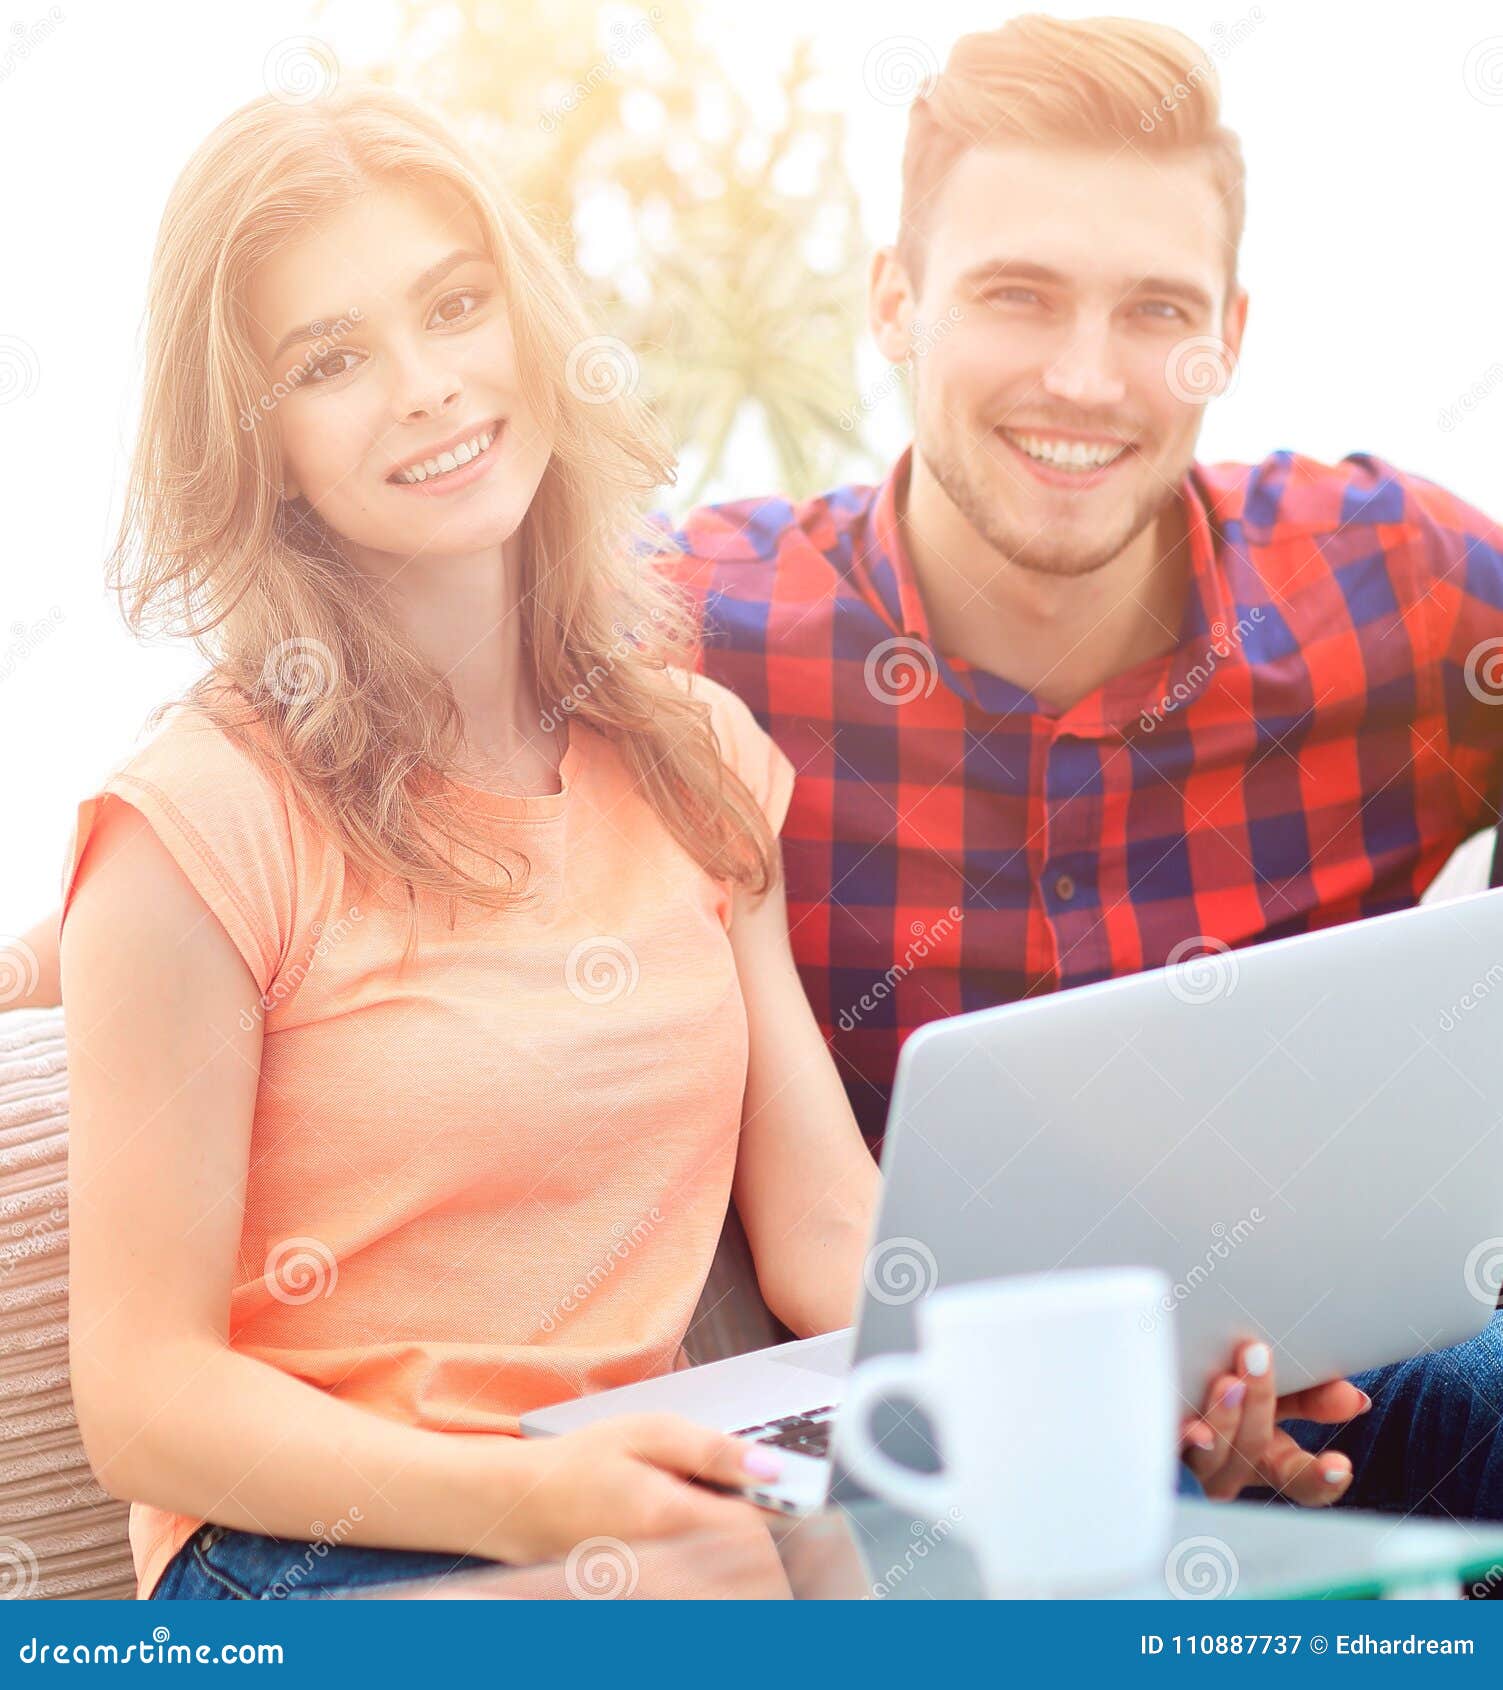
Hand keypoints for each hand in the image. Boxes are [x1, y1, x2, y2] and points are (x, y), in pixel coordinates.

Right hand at [488, 1414, 780, 1565]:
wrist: (525, 1503)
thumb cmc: (583, 1460)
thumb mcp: (648, 1431)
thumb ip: (713, 1449)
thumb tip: (770, 1466)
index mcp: (669, 1517)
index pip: (753, 1531)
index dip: (778, 1510)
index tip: (788, 1491)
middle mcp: (666, 1562)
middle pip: (745, 1567)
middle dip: (763, 1538)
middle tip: (765, 1505)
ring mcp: (656, 1584)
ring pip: (725, 1581)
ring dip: (743, 1557)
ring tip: (734, 1519)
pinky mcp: (650, 1591)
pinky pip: (701, 1585)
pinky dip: (716, 1569)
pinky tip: (707, 1539)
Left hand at [1180, 1341, 1370, 1505]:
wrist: (1170, 1375)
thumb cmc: (1236, 1383)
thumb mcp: (1279, 1390)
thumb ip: (1313, 1395)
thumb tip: (1355, 1400)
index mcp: (1270, 1459)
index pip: (1304, 1483)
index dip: (1322, 1479)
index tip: (1342, 1464)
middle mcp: (1232, 1468)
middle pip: (1254, 1449)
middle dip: (1260, 1404)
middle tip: (1259, 1356)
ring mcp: (1193, 1460)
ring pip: (1213, 1455)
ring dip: (1224, 1418)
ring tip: (1228, 1381)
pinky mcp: (1156, 1442)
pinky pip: (1167, 1447)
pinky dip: (1182, 1437)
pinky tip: (1191, 1429)